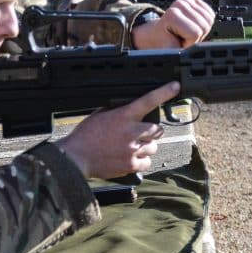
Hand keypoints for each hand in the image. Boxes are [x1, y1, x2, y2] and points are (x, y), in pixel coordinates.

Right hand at [56, 81, 179, 179]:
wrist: (77, 157)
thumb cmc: (85, 136)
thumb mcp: (100, 115)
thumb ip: (117, 112)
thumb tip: (128, 108)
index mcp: (123, 116)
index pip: (147, 101)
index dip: (164, 92)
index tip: (174, 87)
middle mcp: (131, 132)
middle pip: (157, 129)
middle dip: (152, 131)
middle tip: (141, 133)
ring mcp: (132, 150)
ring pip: (154, 147)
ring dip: (147, 146)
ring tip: (133, 147)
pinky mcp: (131, 165)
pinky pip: (147, 162)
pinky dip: (142, 160)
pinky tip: (132, 158)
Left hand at [131, 0, 214, 48]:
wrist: (159, 34)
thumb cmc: (165, 43)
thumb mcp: (171, 52)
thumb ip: (179, 53)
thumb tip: (188, 60)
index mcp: (172, 16)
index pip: (196, 33)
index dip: (190, 41)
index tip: (180, 42)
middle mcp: (179, 4)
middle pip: (205, 25)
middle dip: (197, 35)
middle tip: (184, 37)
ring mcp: (186, 0)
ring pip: (209, 19)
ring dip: (201, 29)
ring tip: (187, 31)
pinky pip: (210, 13)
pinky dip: (205, 21)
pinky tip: (193, 24)